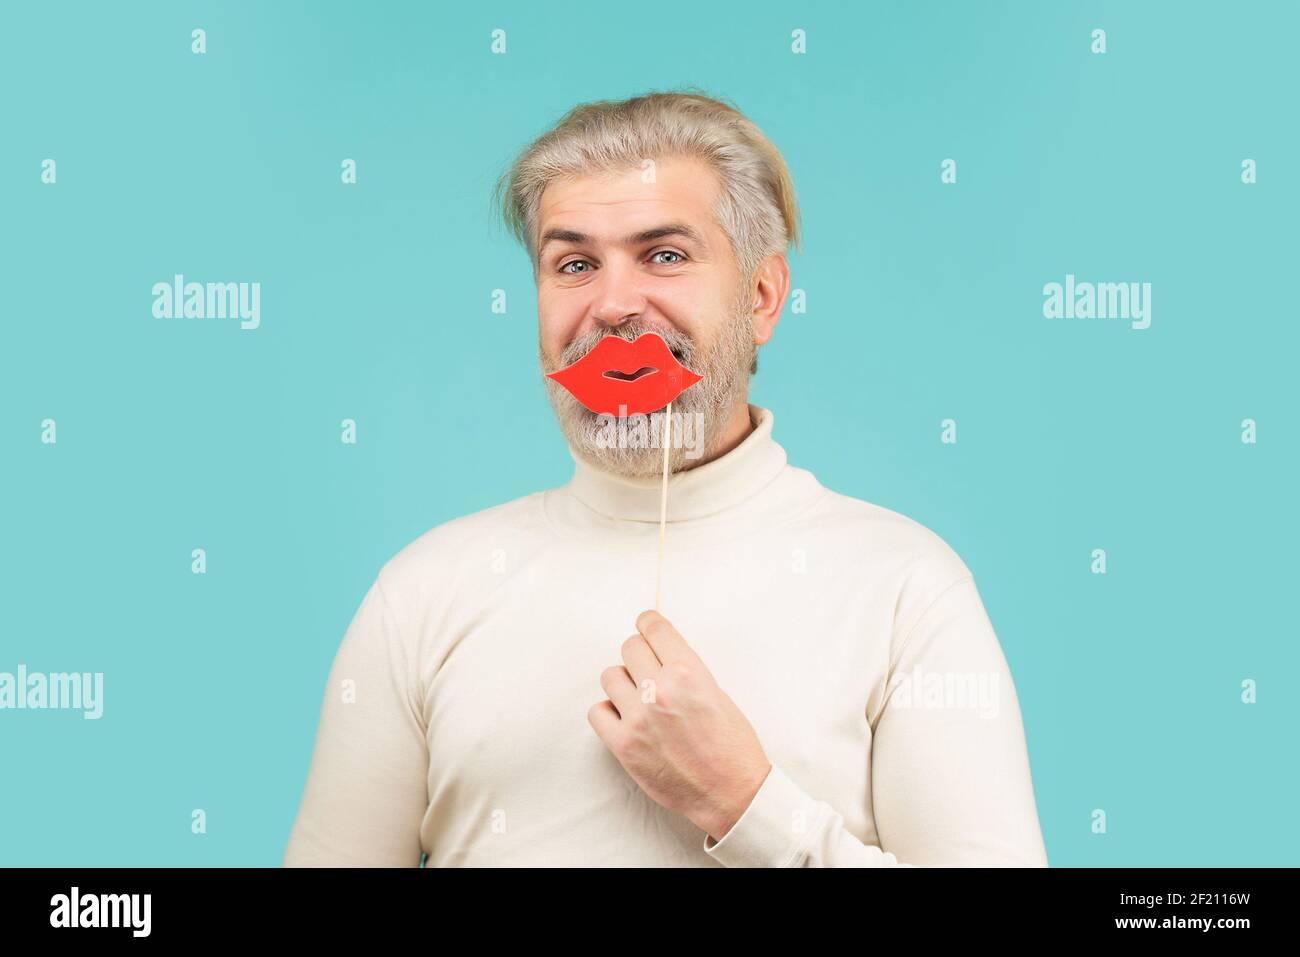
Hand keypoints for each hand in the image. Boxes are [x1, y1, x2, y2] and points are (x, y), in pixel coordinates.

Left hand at [587, 609, 771, 841]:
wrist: (732, 793)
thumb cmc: (732, 746)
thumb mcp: (717, 693)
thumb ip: (685, 671)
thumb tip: (659, 655)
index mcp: (689, 672)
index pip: (654, 628)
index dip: (648, 623)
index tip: (645, 624)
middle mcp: (661, 690)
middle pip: (630, 647)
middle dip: (639, 655)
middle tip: (647, 668)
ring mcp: (639, 718)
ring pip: (610, 676)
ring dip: (623, 683)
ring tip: (638, 698)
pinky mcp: (624, 745)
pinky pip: (597, 712)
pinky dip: (609, 712)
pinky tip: (626, 719)